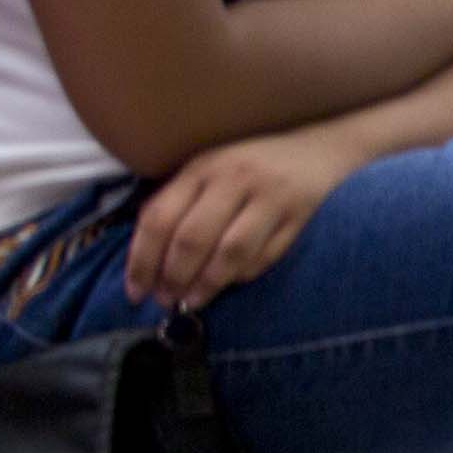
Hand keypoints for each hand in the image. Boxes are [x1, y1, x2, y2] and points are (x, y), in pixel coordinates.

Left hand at [127, 127, 363, 307]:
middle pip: (193, 238)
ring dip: (208, 284)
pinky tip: (230, 283)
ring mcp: (270, 197)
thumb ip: (178, 203)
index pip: (160, 218)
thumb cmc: (249, 165)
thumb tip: (145, 258)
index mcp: (202, 167)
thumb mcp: (208, 171)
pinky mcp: (300, 215)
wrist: (317, 150)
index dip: (142, 260)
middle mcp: (234, 178)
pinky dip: (243, 275)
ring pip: (231, 252)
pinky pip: (266, 256)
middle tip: (166, 301)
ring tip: (194, 301)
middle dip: (174, 277)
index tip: (135, 292)